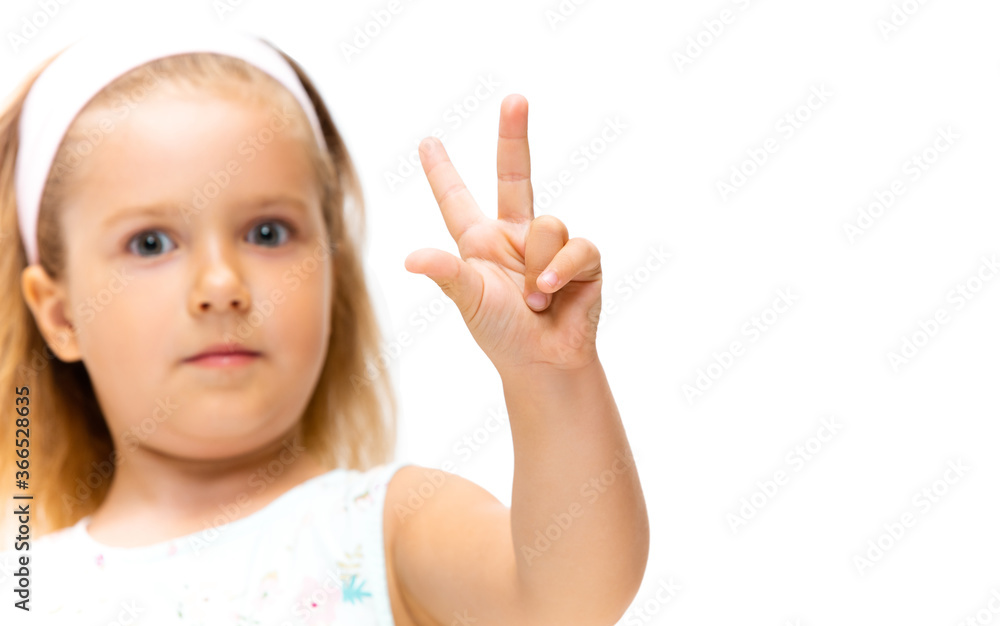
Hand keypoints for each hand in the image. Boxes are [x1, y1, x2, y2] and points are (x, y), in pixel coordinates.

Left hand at [404, 94, 602, 374]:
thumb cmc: (501, 334)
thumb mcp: (470, 301)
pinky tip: (553, 293)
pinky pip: (577, 246)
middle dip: (515, 135)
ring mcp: (550, 245)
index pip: (457, 199)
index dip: (442, 171)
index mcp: (480, 242)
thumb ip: (448, 274)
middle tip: (515, 99)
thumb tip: (411, 259)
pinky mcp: (583, 260)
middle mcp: (514, 235)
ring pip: (548, 225)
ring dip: (538, 265)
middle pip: (515, 173)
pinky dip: (562, 269)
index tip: (426, 142)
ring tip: (534, 298)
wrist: (545, 362)